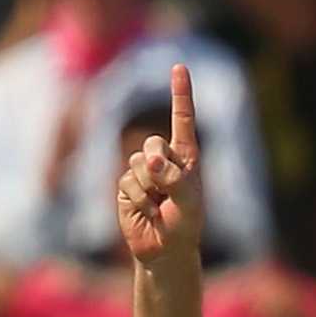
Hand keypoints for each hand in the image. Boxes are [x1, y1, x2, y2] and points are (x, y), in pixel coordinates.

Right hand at [115, 65, 202, 266]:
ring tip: (159, 205)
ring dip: (149, 187)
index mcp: (187, 157)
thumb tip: (151, 160)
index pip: (182, 119)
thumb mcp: (189, 203)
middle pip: (152, 141)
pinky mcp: (126, 185)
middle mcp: (165, 159)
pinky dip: (138, 199)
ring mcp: (143, 171)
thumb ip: (175, 179)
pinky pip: (127, 183)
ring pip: (137, 162)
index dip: (180, 93)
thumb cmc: (185, 225)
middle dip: (158, 164)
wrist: (166, 249)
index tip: (179, 67)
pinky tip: (146, 211)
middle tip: (167, 188)